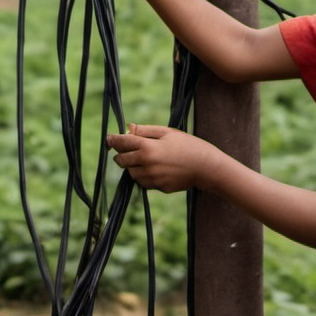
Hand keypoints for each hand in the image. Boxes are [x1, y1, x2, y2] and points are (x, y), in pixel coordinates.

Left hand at [107, 124, 222, 192]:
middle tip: (127, 148)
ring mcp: (152, 178)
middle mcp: (146, 164)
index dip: (113, 140)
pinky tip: (155, 168)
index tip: (109, 138)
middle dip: (121, 154)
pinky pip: (143, 182)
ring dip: (132, 165)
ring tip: (146, 158)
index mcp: (147, 147)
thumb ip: (145, 131)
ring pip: (131, 173)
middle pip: (121, 160)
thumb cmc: (188, 145)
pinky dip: (143, 175)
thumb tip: (128, 127)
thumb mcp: (167, 132)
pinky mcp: (158, 187)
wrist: (206, 167)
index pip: (122, 143)